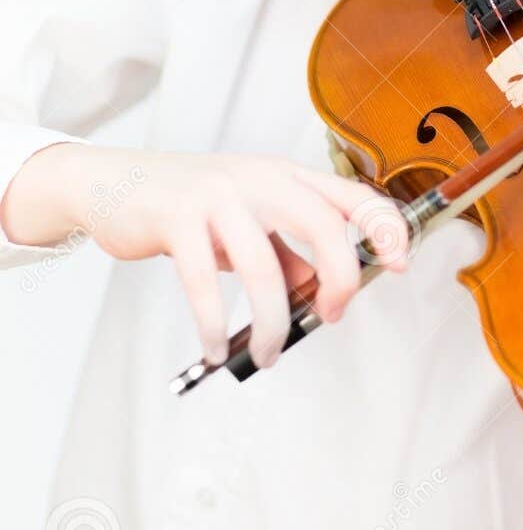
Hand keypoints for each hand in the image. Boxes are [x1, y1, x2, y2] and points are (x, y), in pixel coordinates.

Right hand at [0, 141, 408, 369]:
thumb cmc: (190, 207)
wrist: (114, 184)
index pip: (352, 195)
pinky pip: (205, 282)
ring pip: (264, 266)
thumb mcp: (249, 223)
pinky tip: (217, 348)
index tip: (400, 264)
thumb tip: (319, 292)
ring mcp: (218, 196)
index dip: (385, 228)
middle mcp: (260, 179)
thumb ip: (287, 253)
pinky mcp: (177, 218)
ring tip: (268, 353)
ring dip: (272, 322)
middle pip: (324, 225)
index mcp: (285, 176)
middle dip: (340, 279)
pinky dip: (213, 325)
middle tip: (330, 316)